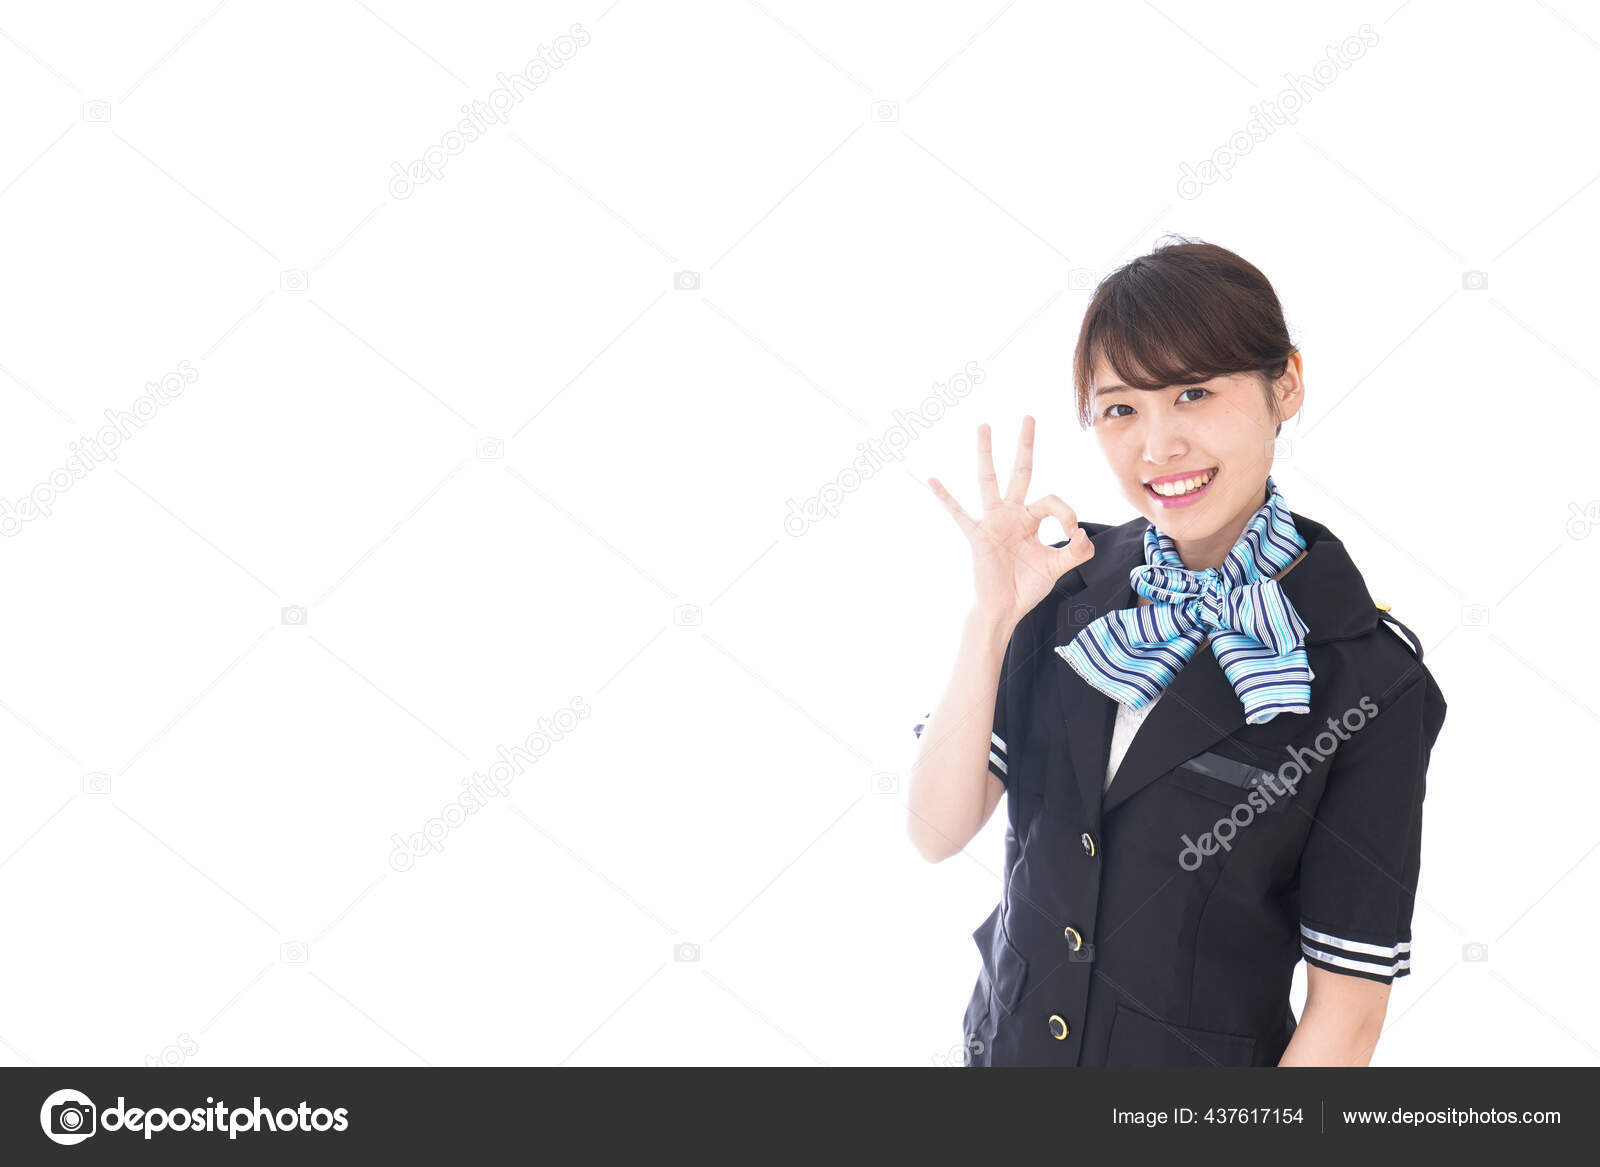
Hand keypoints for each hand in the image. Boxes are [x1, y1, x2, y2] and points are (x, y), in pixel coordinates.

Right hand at [928, 416, 1095, 630]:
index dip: (1067, 515)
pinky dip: (945, 497)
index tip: (1073, 536)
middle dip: (1025, 445)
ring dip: (986, 453)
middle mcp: (1012, 514)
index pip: (1053, 501)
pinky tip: (932, 480)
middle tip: (1029, 417)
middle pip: (1020, 472)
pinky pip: (959, 513)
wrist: (1005, 610)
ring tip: (984, 426)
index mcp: (1032, 519)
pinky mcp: (978, 536)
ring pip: (989, 481)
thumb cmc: (1027, 586)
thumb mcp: (1058, 567)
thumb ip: (1077, 551)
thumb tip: (1082, 535)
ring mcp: (993, 522)